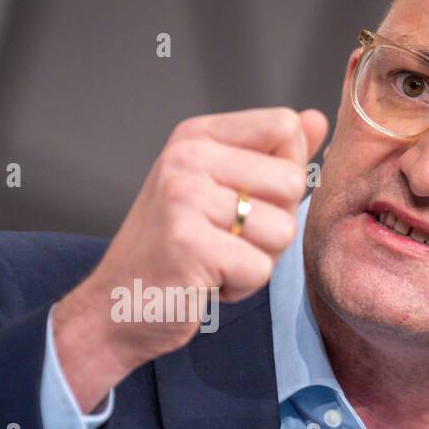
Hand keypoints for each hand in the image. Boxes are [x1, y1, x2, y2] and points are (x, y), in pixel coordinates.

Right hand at [53, 106, 329, 411]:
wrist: (112, 307)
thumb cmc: (168, 252)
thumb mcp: (217, 188)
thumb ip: (270, 155)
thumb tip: (316, 120)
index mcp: (195, 136)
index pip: (285, 127)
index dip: (283, 173)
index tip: (241, 200)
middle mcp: (187, 157)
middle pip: (292, 182)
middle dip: (272, 225)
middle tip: (224, 240)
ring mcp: (185, 198)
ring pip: (282, 230)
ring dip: (257, 260)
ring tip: (213, 261)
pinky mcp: (189, 244)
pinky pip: (260, 268)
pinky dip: (239, 287)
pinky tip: (204, 281)